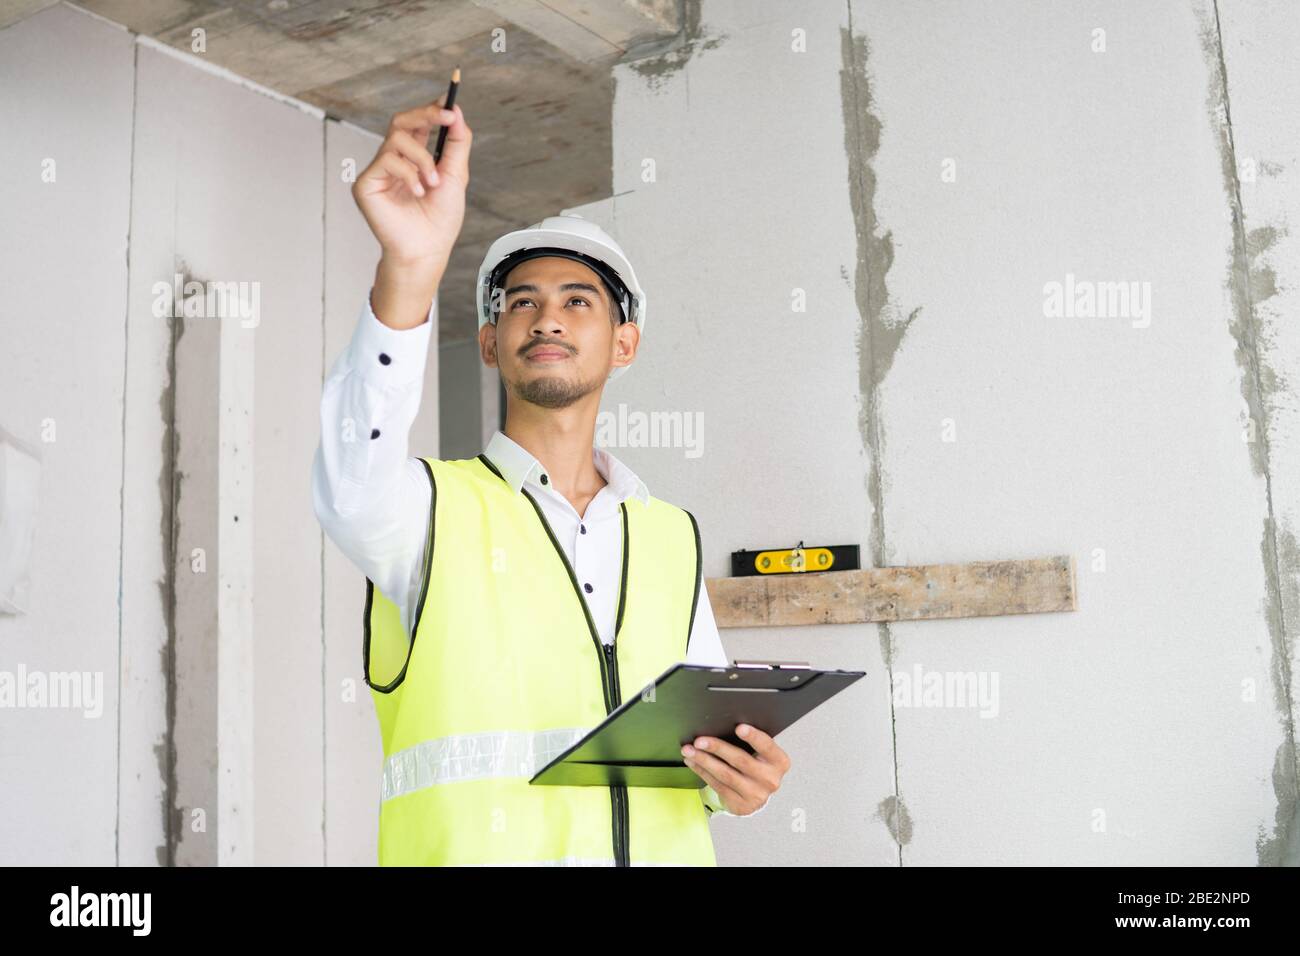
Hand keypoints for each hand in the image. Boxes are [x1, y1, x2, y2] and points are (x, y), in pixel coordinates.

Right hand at [353, 95, 472, 327]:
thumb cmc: (440, 219)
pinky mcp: (366, 183)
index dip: (431, 109)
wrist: (428, 250)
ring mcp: (378, 171)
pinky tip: (417, 192)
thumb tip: (457, 112)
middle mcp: (393, 160)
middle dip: (426, 115)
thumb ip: (457, 144)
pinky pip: (387, 160)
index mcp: (414, 158)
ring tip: (433, 183)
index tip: (449, 101)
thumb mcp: (455, 176)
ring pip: (397, 139)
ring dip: (423, 158)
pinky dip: (408, 173)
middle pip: (401, 120)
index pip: (418, 123)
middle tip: (447, 117)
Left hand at [682, 724, 788, 815]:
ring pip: (725, 774)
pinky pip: (717, 785)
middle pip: (741, 760)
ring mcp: (756, 794)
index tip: (739, 727)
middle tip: (700, 740)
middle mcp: (770, 779)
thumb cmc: (757, 765)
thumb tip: (723, 723)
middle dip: (717, 748)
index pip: (767, 746)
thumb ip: (752, 742)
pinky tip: (693, 762)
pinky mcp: (740, 804)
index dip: (753, 737)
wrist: (757, 795)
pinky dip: (702, 771)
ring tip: (689, 750)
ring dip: (704, 760)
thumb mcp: (761, 753)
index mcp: (779, 762)